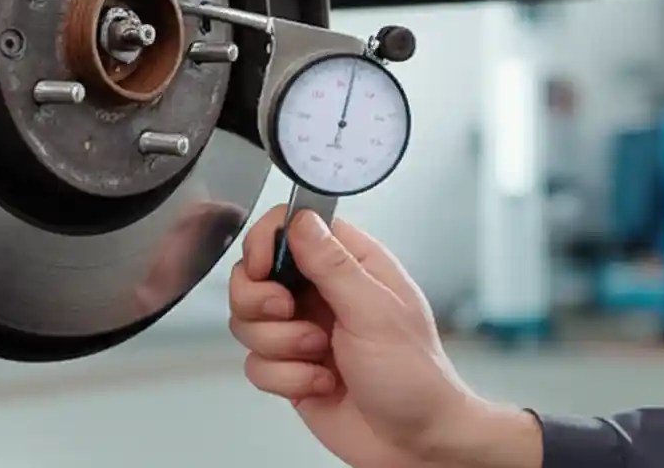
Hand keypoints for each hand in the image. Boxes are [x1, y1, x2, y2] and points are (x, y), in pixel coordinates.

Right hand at [229, 207, 541, 467]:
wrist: (416, 443)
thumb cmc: (415, 377)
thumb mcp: (375, 311)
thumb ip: (333, 264)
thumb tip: (300, 220)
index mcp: (350, 264)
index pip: (289, 226)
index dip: (265, 242)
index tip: (264, 267)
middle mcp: (321, 292)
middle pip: (253, 274)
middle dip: (261, 300)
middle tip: (287, 312)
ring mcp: (301, 330)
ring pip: (248, 321)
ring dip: (280, 344)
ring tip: (319, 355)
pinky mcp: (289, 368)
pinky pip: (255, 364)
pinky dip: (285, 378)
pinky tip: (321, 383)